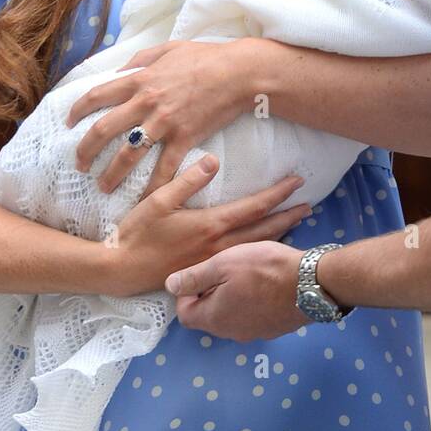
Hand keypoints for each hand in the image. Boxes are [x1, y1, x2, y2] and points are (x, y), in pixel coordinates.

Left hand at [66, 38, 269, 198]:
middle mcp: (145, 103)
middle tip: (79, 165)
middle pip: (103, 130)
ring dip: (111, 174)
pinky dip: (153, 186)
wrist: (239, 73)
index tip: (68, 124)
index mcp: (139, 80)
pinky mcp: (184, 138)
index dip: (76, 111)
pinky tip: (143, 199)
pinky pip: (164, 169)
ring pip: (127, 155)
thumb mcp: (168, 48)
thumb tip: (119, 71)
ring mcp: (164, 123)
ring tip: (103, 187)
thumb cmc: (206, 57)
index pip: (95, 96)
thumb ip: (141, 59)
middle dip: (85, 151)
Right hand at [98, 157, 312, 298]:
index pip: (255, 206)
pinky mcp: (206, 270)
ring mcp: (214, 260)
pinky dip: (260, 247)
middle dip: (288, 215)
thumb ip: (188, 180)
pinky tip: (265, 245)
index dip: (279, 193)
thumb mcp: (158, 199)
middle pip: (264, 228)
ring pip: (256, 245)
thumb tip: (213, 161)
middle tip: (310, 205)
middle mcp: (219, 244)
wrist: (120, 270)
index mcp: (211, 224)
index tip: (298, 182)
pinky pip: (243, 257)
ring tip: (295, 222)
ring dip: (279, 232)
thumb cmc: (137, 232)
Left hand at [167, 240, 311, 341]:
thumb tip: (170, 286)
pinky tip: (264, 285)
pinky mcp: (273, 330)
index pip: (185, 314)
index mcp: (213, 318)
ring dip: (231, 299)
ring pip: (231, 317)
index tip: (199, 274)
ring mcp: (254, 333)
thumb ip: (194, 277)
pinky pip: (252, 317)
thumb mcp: (223, 263)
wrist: (310, 283)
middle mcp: (230, 332)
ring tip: (244, 275)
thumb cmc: (263, 269)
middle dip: (210, 295)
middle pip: (208, 316)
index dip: (186, 294)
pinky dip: (251, 303)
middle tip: (224, 270)